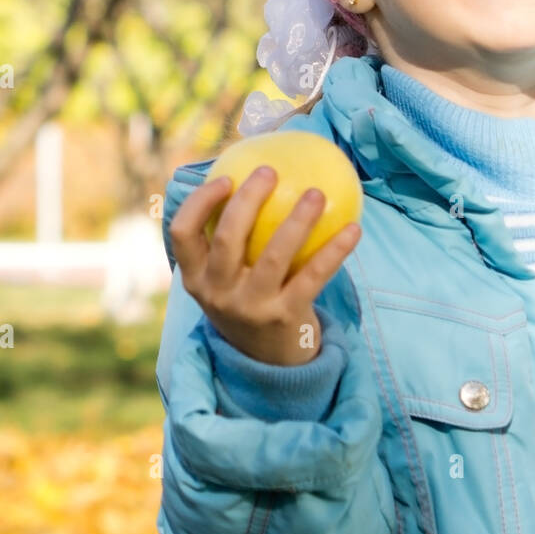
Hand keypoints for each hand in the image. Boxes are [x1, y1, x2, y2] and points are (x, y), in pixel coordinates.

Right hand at [170, 167, 362, 365]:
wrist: (269, 362)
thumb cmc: (249, 299)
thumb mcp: (225, 278)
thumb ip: (230, 239)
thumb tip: (254, 173)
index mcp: (196, 278)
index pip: (181, 234)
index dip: (199, 202)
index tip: (226, 177)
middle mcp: (218, 293)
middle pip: (227, 239)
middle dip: (247, 200)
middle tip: (270, 171)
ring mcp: (251, 308)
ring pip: (273, 256)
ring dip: (297, 221)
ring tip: (315, 194)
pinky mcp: (285, 317)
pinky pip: (313, 276)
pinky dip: (335, 250)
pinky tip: (353, 228)